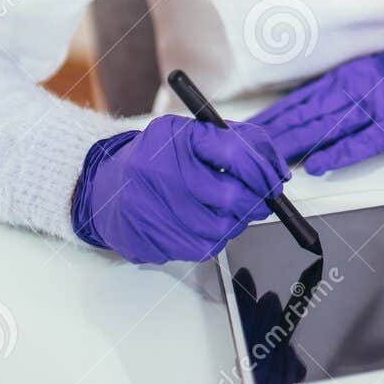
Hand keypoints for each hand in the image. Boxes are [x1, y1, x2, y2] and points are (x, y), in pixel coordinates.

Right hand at [73, 115, 290, 263]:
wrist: (107, 187)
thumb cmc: (158, 158)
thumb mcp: (191, 133)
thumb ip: (236, 141)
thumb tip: (276, 169)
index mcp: (173, 139)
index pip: (234, 154)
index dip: (263, 169)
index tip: (275, 179)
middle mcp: (159, 174)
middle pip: (231, 197)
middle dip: (257, 201)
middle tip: (264, 199)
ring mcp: (152, 211)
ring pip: (222, 229)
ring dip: (238, 222)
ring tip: (232, 209)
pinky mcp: (149, 241)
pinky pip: (202, 249)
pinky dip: (216, 239)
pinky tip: (208, 224)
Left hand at [250, 28, 383, 175]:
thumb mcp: (377, 73)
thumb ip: (345, 92)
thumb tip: (312, 116)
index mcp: (347, 75)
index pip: (296, 100)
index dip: (266, 119)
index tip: (239, 132)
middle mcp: (354, 87)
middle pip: (300, 115)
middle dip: (266, 135)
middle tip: (234, 149)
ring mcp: (376, 105)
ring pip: (323, 127)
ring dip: (290, 146)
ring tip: (260, 162)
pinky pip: (363, 141)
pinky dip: (339, 153)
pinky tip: (317, 164)